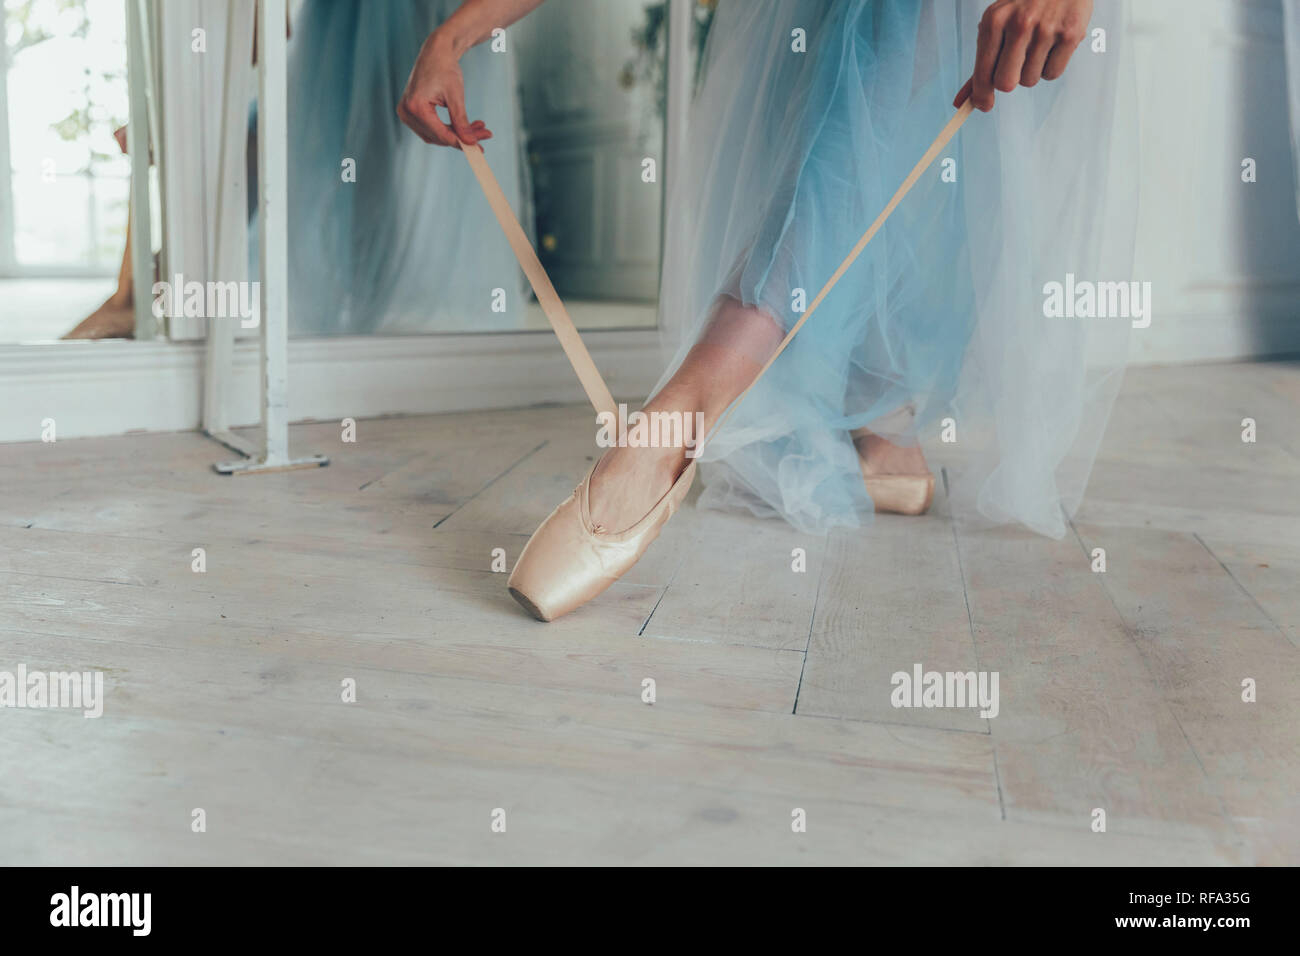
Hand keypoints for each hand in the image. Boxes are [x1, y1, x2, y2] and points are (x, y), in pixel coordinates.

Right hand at [397, 30, 492, 147]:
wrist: (435, 52)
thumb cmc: (445, 69)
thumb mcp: (456, 96)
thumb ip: (462, 121)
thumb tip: (471, 143)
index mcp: (415, 106)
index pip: (441, 134)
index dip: (461, 143)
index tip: (479, 149)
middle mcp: (406, 112)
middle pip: (439, 136)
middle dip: (462, 138)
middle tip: (485, 135)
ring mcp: (406, 114)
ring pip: (436, 135)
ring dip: (457, 134)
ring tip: (479, 128)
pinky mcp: (410, 113)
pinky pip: (432, 128)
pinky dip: (449, 128)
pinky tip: (467, 125)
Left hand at [954, 0, 1091, 111]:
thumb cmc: (1024, 6)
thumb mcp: (997, 24)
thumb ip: (982, 63)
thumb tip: (962, 102)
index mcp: (994, 20)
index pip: (983, 72)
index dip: (981, 95)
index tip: (984, 105)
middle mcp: (1019, 24)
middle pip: (1006, 83)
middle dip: (1008, 81)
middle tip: (1014, 66)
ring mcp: (1046, 29)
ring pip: (1029, 80)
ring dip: (1031, 71)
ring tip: (1036, 45)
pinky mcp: (1070, 35)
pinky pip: (1052, 74)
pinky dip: (1050, 66)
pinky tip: (1051, 45)